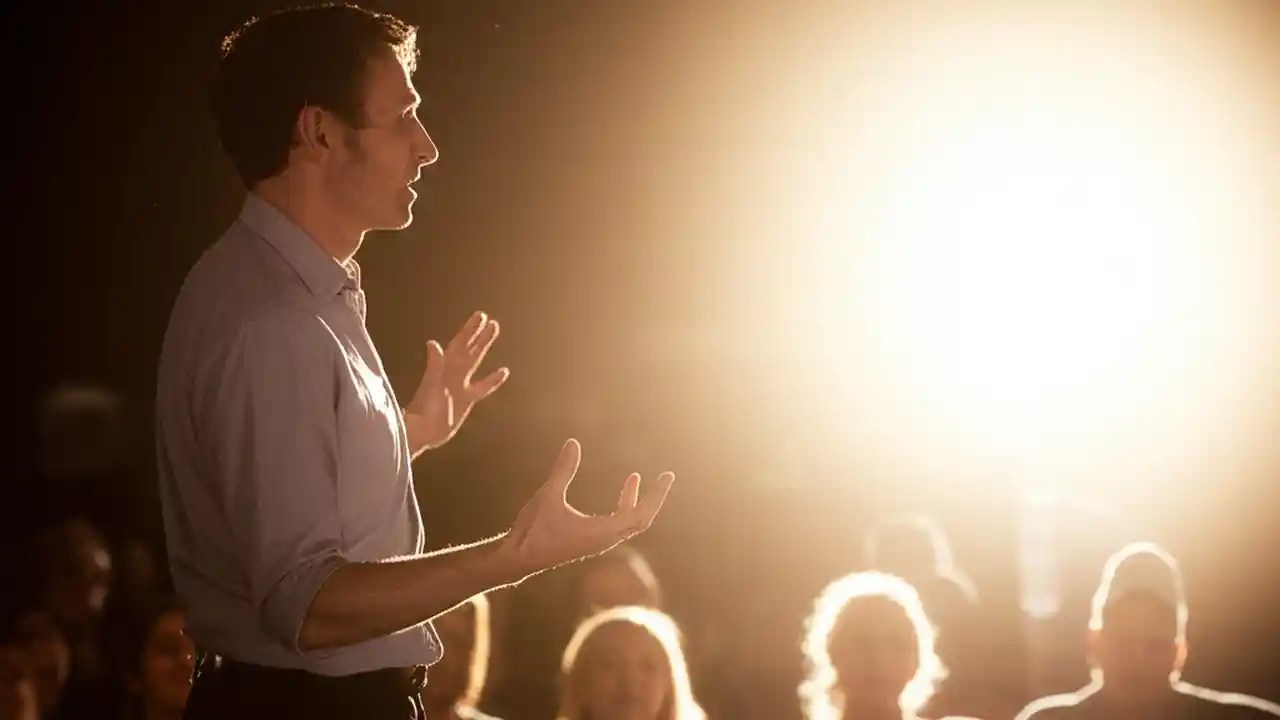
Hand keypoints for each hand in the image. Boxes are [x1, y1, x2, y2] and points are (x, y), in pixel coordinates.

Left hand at [403, 311, 509, 455]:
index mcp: (445, 368)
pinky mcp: (466, 400)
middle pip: (469, 349)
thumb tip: (433, 343)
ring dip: (484, 347)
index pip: (460, 344)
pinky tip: (503, 372)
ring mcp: (460, 386)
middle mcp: (453, 373)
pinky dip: (493, 380)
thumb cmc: (422, 410)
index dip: (470, 330)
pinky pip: (482, 387)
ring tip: (494, 334)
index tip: (481, 316)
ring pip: (475, 362)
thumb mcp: (430, 386)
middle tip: (491, 320)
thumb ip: (433, 366)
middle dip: (479, 335)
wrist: (421, 432)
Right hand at [498, 439, 674, 577]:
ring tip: (634, 477)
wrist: (516, 560)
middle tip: (666, 476)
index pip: (640, 515)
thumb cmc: (531, 530)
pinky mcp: (588, 541)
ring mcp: (597, 542)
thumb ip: (562, 470)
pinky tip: (618, 495)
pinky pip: (616, 524)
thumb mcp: (548, 496)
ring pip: (627, 523)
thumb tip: (573, 442)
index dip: (656, 495)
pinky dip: (622, 507)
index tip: (667, 476)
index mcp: (600, 532)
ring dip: (633, 501)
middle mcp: (604, 540)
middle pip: (640, 520)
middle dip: (653, 498)